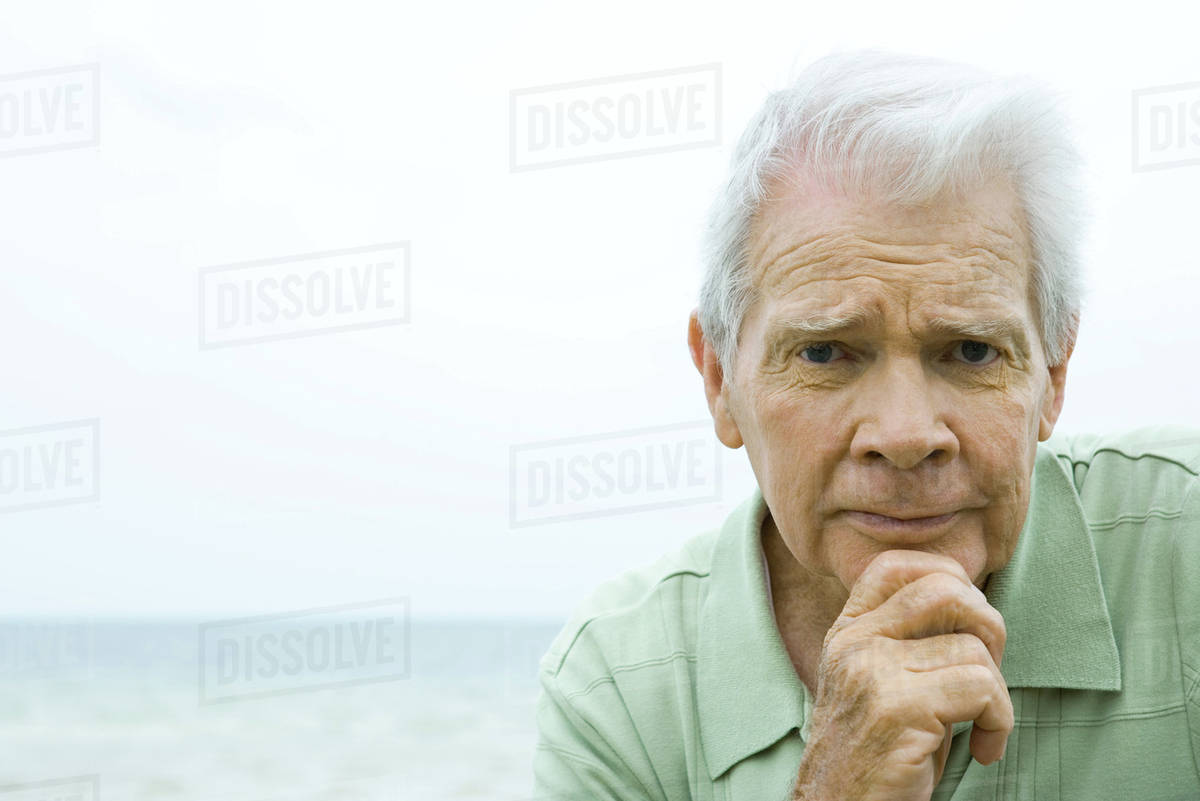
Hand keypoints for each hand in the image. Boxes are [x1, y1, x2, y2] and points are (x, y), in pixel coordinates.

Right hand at [791, 550, 1012, 800]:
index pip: (897, 565)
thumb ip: (912, 642)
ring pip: (974, 648)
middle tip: (987, 676)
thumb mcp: (884, 685)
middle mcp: (853, 642)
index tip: (969, 628)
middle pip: (945, 589)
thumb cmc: (878, 755)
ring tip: (984, 726)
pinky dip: (1000, 722)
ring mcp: (871, 672)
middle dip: (989, 628)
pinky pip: (982, 690)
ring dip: (998, 695)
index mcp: (848, 631)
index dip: (949, 578)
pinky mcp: (897, 708)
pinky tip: (983, 750)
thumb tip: (976, 605)